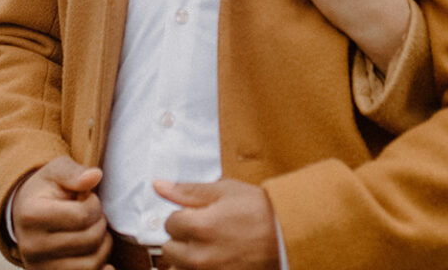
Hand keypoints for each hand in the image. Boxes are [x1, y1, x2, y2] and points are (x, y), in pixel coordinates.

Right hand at [11, 156, 110, 269]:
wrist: (26, 215)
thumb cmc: (47, 190)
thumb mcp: (57, 171)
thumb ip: (74, 172)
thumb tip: (95, 176)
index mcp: (31, 215)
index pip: (82, 215)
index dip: (94, 204)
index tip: (87, 198)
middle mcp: (32, 246)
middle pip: (90, 240)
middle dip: (101, 223)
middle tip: (94, 215)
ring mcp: (40, 267)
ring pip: (92, 263)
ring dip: (103, 245)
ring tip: (94, 231)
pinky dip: (101, 268)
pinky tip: (97, 253)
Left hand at [154, 179, 279, 269]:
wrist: (289, 236)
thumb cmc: (261, 211)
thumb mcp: (226, 191)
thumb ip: (188, 191)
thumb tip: (159, 186)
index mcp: (199, 226)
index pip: (170, 222)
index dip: (185, 215)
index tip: (201, 214)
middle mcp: (199, 255)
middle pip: (170, 249)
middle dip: (183, 238)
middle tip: (207, 230)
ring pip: (180, 267)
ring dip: (190, 257)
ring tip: (213, 247)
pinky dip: (201, 268)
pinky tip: (217, 258)